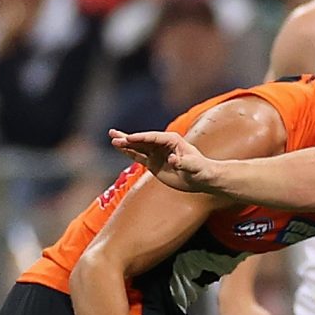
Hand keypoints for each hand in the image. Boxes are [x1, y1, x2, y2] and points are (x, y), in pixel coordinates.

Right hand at [109, 127, 228, 194]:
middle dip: (129, 138)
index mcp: (173, 140)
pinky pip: (139, 156)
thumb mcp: (194, 166)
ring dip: (126, 144)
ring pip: (138, 147)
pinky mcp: (153, 163)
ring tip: (112, 139)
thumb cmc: (201, 170)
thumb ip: (183, 163)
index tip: (129, 138)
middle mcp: (162, 144)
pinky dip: (129, 153)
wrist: (201, 178)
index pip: (153, 137)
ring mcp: (157, 153)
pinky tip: (119, 148)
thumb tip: (172, 159)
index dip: (141, 138)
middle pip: (143, 140)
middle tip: (114, 136)